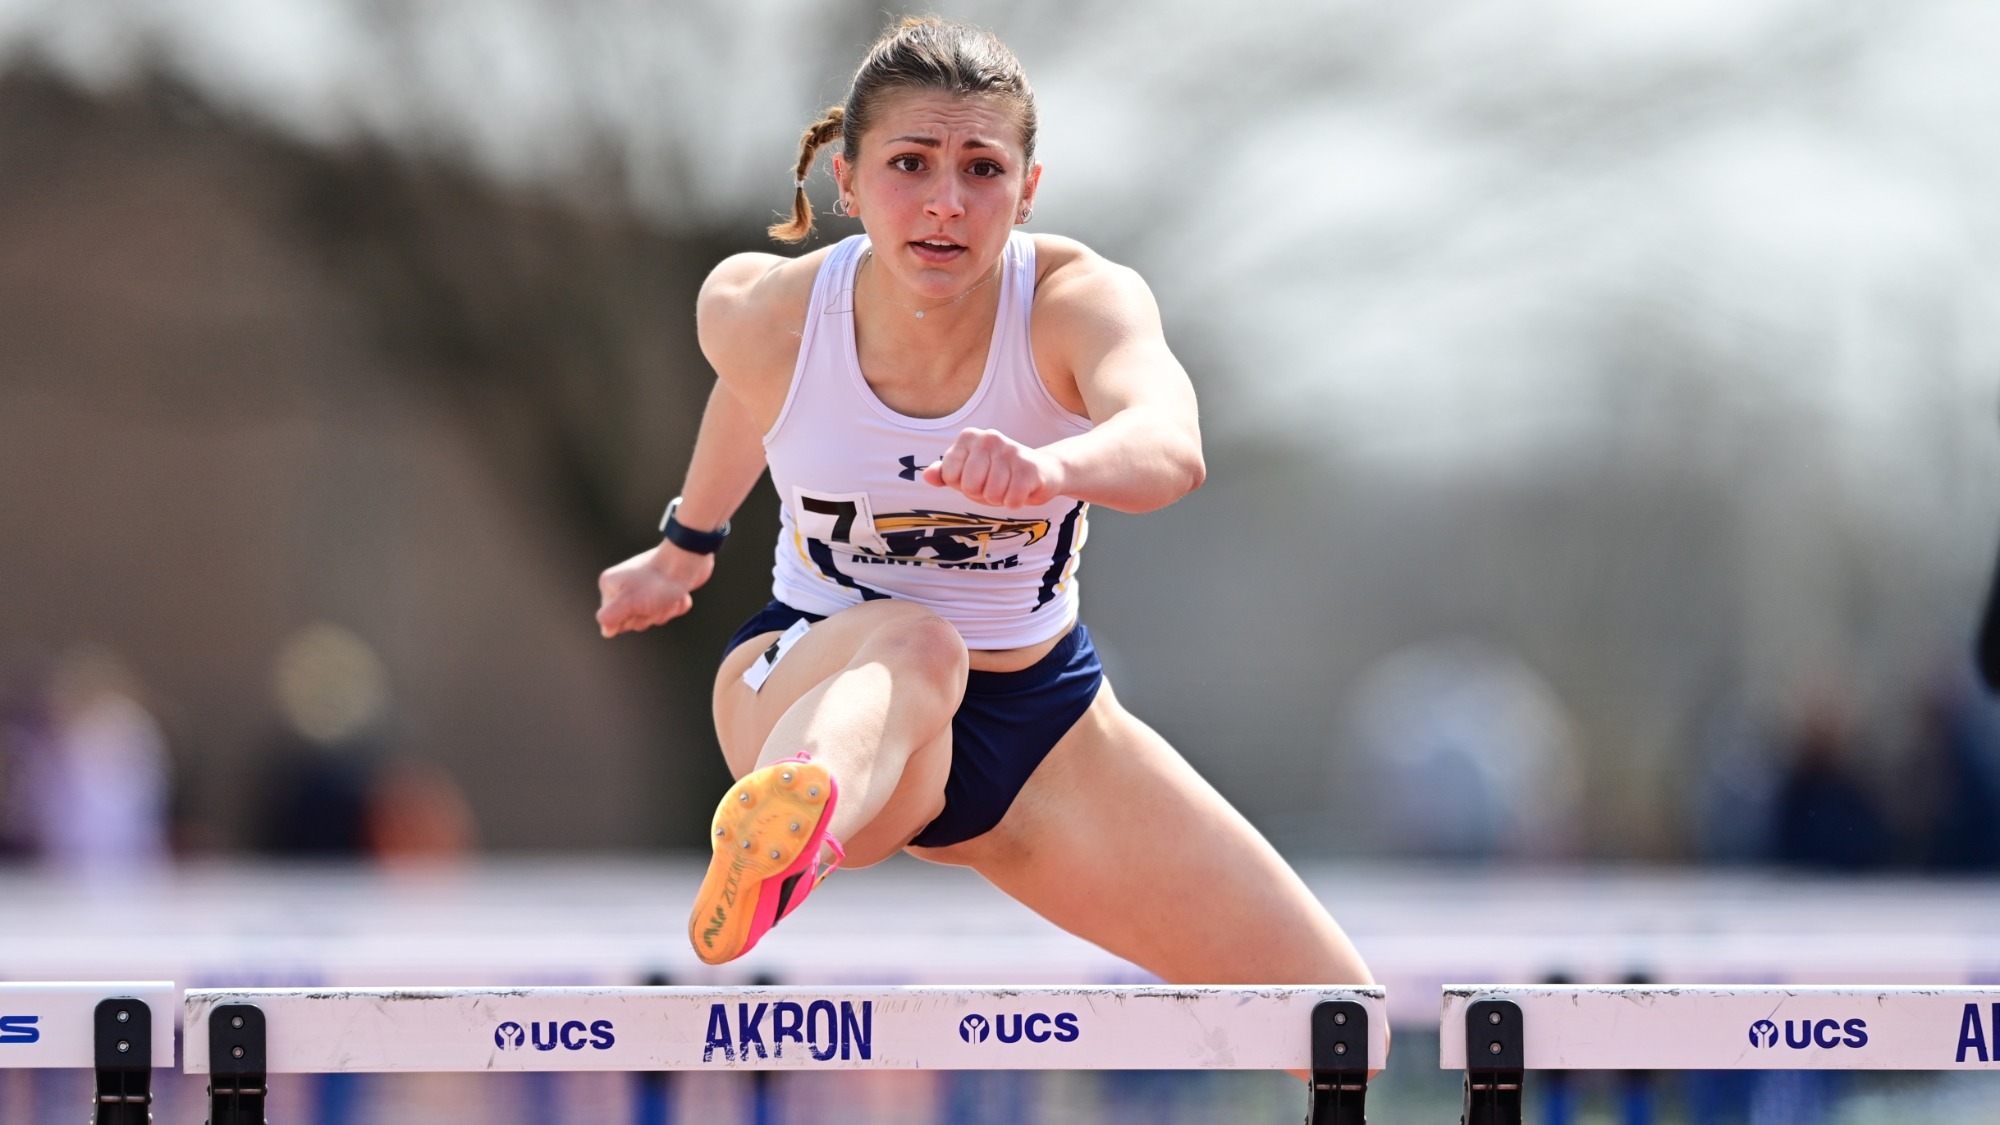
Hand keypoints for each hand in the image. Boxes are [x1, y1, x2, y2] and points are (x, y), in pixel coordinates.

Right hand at [596, 544, 713, 636]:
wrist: (687, 560)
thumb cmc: (656, 583)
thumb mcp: (627, 603)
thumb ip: (609, 617)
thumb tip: (606, 631)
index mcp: (610, 586)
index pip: (612, 621)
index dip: (629, 619)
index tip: (638, 606)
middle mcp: (625, 586)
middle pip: (634, 621)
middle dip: (650, 616)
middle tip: (656, 600)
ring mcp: (646, 587)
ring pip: (653, 616)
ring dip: (665, 610)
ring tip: (669, 596)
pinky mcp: (665, 589)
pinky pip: (669, 609)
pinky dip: (677, 605)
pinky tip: (680, 595)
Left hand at [921, 427, 1064, 507]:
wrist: (1043, 471)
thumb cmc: (1000, 474)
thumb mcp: (968, 473)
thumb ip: (945, 474)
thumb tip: (926, 476)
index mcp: (970, 437)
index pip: (949, 476)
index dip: (962, 486)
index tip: (977, 478)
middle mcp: (990, 438)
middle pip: (969, 487)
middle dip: (981, 494)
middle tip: (995, 484)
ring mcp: (1011, 450)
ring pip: (991, 495)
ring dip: (1000, 499)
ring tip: (1009, 486)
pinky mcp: (1029, 467)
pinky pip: (1011, 501)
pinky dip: (1015, 503)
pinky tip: (1022, 490)